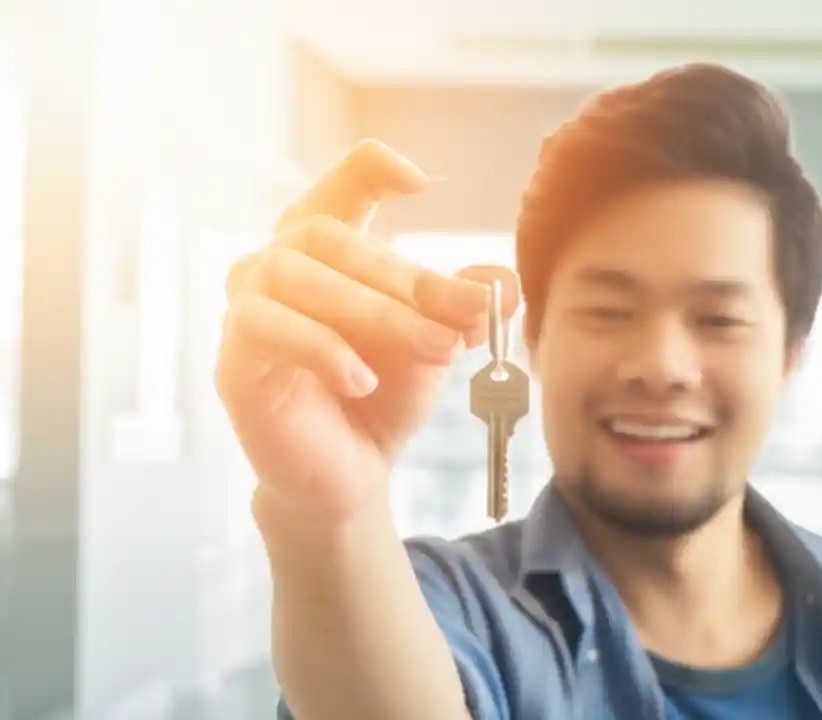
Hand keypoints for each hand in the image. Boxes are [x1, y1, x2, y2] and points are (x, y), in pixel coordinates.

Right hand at [215, 139, 517, 531]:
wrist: (350, 472)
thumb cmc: (386, 393)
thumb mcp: (437, 342)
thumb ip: (465, 308)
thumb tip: (504, 281)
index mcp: (325, 253)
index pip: (337, 190)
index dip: (367, 172)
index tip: (418, 181)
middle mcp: (276, 267)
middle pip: (331, 236)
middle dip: (407, 277)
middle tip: (466, 317)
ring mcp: (247, 309)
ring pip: (298, 276)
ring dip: (377, 311)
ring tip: (434, 350)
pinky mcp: (233, 359)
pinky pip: (266, 327)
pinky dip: (322, 348)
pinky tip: (363, 380)